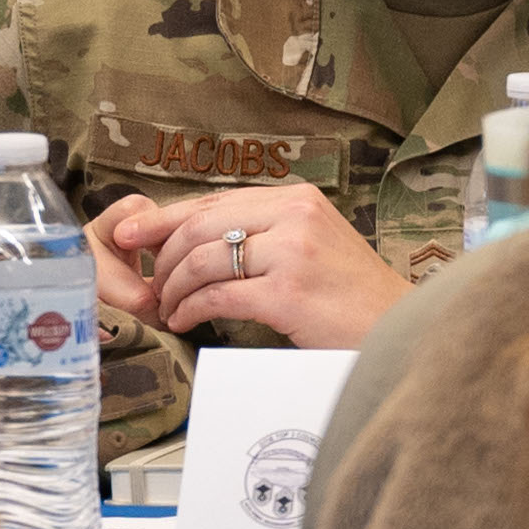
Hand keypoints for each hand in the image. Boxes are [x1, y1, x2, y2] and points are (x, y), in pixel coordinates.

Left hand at [110, 184, 412, 348]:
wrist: (399, 329)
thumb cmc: (352, 296)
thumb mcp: (314, 244)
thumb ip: (265, 233)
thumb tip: (193, 238)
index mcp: (299, 199)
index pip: (213, 201)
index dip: (162, 218)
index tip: (128, 235)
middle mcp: (295, 217)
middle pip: (199, 226)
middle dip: (162, 257)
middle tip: (149, 285)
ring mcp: (292, 253)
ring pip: (201, 261)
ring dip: (173, 289)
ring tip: (170, 309)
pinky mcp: (287, 293)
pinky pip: (216, 296)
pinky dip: (190, 309)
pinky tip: (186, 321)